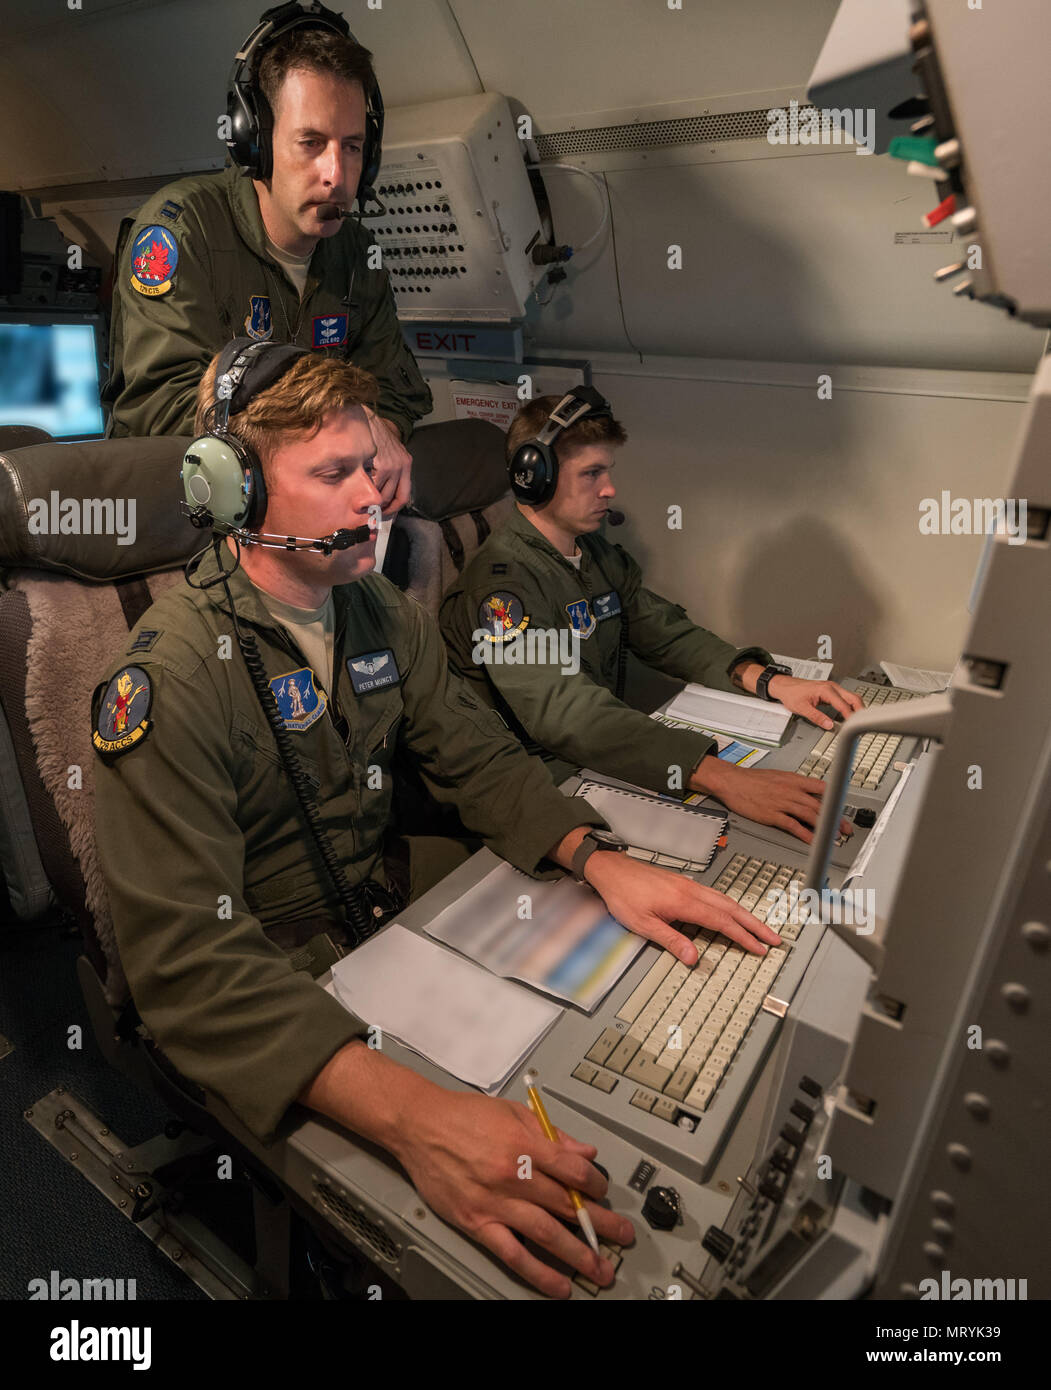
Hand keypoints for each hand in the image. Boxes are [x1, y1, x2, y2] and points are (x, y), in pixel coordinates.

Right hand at [364, 408, 411, 515]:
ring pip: (383, 495)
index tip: (384, 513)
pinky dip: (366, 491)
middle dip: (382, 508)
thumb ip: (387, 468)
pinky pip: (375, 486)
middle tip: (371, 513)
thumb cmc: (372, 435)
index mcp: (405, 464)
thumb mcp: (387, 451)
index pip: (404, 495)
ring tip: (362, 502)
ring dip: (372, 501)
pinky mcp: (383, 465)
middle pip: (394, 498)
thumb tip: (378, 491)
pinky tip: (358, 489)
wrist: (365, 418)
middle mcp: (402, 466)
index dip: (394, 508)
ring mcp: (394, 466)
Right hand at [389, 1087, 633, 1298]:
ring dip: (578, 1254)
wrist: (419, 1125)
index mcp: (525, 1145)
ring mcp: (495, 1203)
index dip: (595, 1184)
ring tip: (601, 1269)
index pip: (574, 1171)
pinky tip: (558, 1285)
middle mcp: (513, 1176)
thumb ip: (552, 1135)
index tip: (603, 1192)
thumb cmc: (464, 1116)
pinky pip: (512, 1254)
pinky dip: (537, 1272)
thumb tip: (585, 1152)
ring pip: (546, 1234)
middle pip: (567, 1204)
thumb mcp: (514, 1113)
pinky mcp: (477, 1223)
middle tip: (623, 1236)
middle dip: (600, 1223)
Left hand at [583, 852, 782, 965]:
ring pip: (726, 899)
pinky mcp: (683, 883)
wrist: (610, 869)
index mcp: (684, 902)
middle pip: (732, 908)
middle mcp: (691, 890)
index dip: (743, 937)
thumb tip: (693, 958)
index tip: (759, 948)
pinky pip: (715, 894)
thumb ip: (671, 940)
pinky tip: (732, 912)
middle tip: (773, 939)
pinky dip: (731, 906)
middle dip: (755, 925)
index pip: (722, 922)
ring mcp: (689, 885)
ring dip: (745, 915)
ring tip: (760, 928)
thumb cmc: (623, 894)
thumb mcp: (642, 924)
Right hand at [692, 757, 852, 844]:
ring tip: (834, 836)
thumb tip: (809, 792)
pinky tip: (813, 841)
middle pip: (820, 804)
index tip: (843, 809)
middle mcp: (791, 791)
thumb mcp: (778, 776)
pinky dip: (805, 834)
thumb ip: (795, 784)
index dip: (835, 799)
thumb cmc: (752, 780)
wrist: (732, 782)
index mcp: (794, 780)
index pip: (822, 788)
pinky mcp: (772, 814)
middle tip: (845, 828)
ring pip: (810, 815)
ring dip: (825, 827)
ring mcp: (782, 803)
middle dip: (836, 817)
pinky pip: (793, 825)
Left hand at [768, 675, 862, 730]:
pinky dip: (850, 705)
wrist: (784, 686)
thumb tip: (829, 725)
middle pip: (853, 698)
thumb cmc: (791, 694)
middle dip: (860, 710)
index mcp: (826, 690)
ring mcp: (832, 688)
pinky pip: (845, 697)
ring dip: (856, 707)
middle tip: (862, 723)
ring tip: (857, 720)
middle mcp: (832, 687)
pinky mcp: (831, 691)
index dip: (850, 717)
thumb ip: (817, 717)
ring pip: (851, 697)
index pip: (844, 705)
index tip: (853, 726)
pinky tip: (850, 714)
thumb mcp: (803, 708)